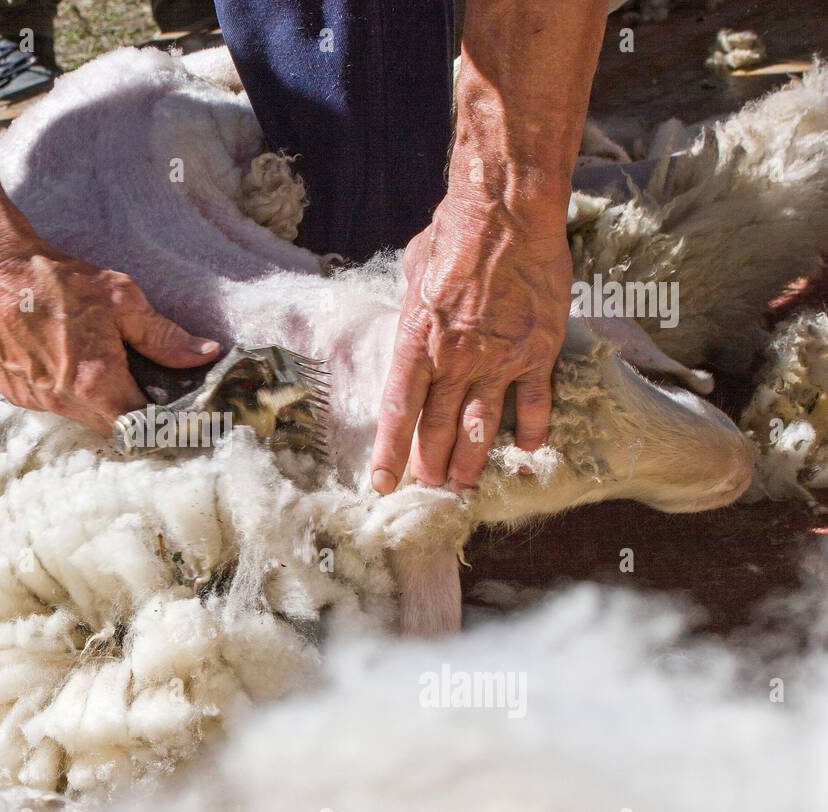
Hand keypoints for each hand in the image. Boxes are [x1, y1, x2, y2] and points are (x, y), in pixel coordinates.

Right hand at [0, 239, 219, 434]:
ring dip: (99, 403)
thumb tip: (205, 354)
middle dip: (131, 412)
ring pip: (82, 418)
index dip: (160, 421)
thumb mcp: (122, 300)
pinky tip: (70, 362)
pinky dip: (69, 394)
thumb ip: (165, 337)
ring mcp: (36, 400)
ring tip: (105, 368)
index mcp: (96, 383)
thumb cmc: (59, 281)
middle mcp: (64, 401)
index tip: (173, 409)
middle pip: (112, 427)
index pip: (141, 426)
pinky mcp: (16, 393)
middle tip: (143, 385)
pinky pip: (54, 405)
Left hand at [369, 198, 569, 493]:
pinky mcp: (538, 351)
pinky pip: (534, 404)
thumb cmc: (454, 233)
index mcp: (417, 342)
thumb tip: (412, 326)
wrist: (507, 212)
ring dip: (472, 461)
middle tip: (432, 488)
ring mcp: (499, 359)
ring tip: (466, 484)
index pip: (399, 411)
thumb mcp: (413, 276)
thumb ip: (413, 313)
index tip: (384, 483)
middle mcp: (455, 359)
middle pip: (438, 428)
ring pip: (481, 428)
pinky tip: (525, 449)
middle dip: (432, 465)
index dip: (390, 452)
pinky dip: (530, 430)